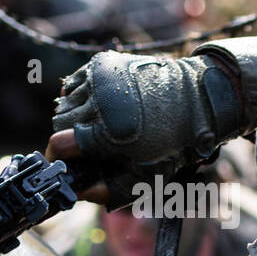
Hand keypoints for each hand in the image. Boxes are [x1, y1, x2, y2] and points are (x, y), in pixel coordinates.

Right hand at [49, 51, 241, 205]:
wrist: (197, 100)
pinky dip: (80, 96)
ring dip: (74, 116)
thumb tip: (79, 192)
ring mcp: (100, 79)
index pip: (59, 144)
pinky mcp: (103, 63)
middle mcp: (100, 103)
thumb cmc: (173, 145)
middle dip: (68, 137)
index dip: (59, 157)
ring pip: (66, 101)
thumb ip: (109, 191)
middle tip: (85, 146)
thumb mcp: (146, 178)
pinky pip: (75, 82)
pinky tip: (98, 106)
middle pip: (60, 123)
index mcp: (108, 133)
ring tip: (95, 125)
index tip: (64, 162)